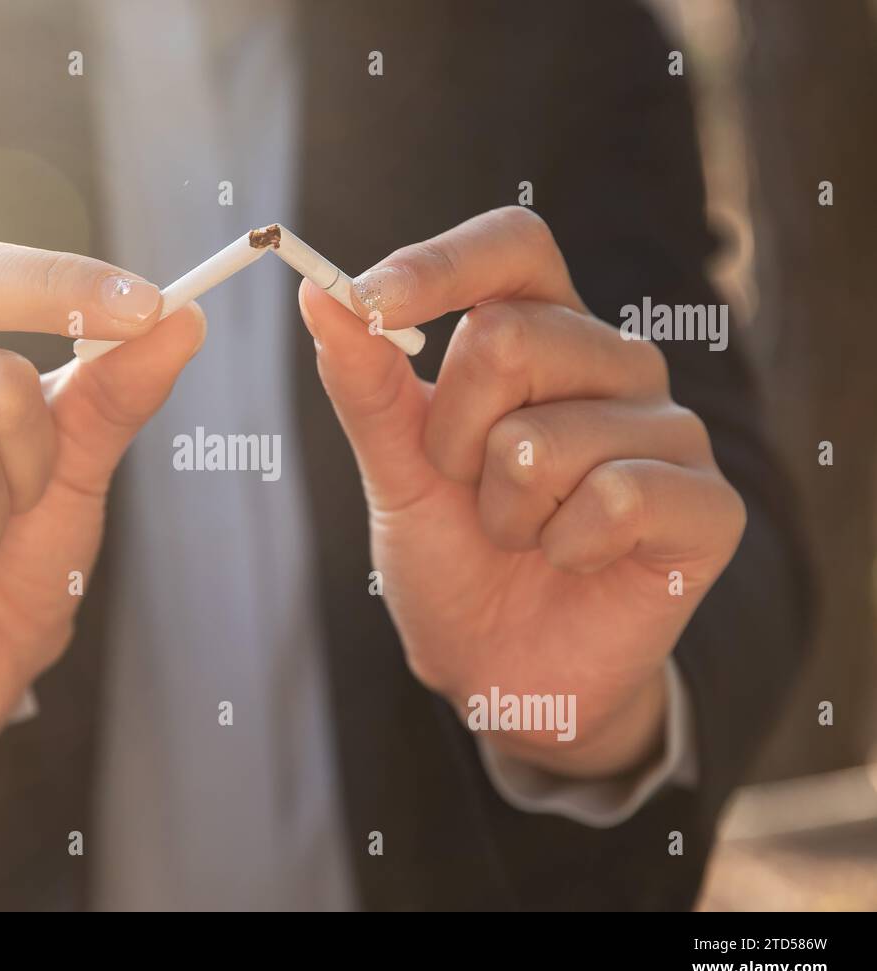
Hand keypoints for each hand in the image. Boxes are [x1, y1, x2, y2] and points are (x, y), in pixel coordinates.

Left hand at [298, 207, 744, 778]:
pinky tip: (571, 562)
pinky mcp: (706, 505)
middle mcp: (612, 364)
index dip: (438, 265)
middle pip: (508, 339)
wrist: (503, 669)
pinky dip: (562, 548)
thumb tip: (318, 296)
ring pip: (545, 438)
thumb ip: (366, 386)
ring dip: (502, 512)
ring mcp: (668, 430)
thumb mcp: (395, 472)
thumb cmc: (456, 558)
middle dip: (451, 437)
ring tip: (520, 536)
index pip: (511, 247)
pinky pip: (615, 498)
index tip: (365, 301)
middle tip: (466, 486)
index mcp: (541, 333)